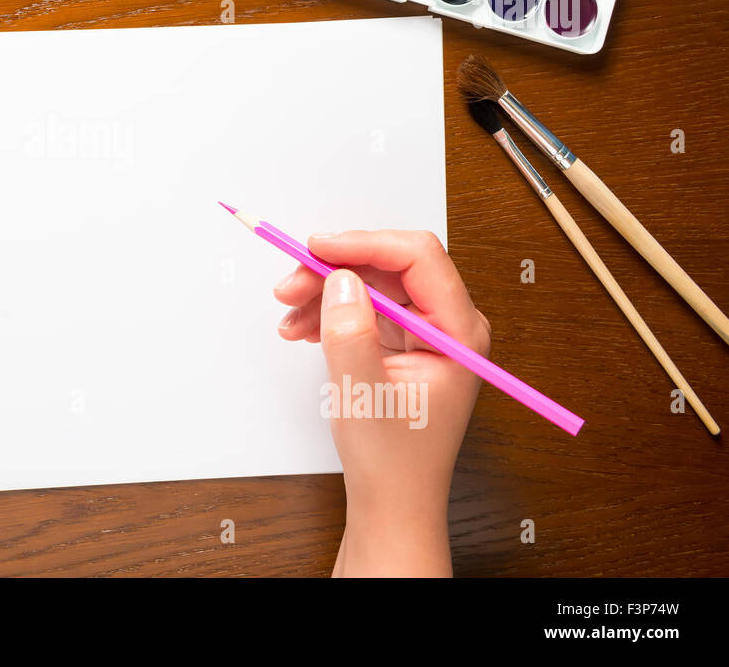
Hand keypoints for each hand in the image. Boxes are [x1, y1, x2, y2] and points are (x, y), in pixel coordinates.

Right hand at [273, 230, 490, 575]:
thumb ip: (350, 329)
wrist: (392, 502)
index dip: (363, 244)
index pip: (417, 258)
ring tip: (288, 316)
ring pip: (371, 284)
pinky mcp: (403, 343)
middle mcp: (449, 325)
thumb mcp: (362, 391)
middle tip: (289, 284)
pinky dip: (330, 311)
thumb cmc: (392, 459)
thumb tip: (339, 277)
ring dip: (325, 291)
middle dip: (335, 269)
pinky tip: (302, 327)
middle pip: (389, 267)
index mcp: (459, 332)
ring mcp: (426, 333)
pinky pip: (365, 307)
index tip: (316, 248)